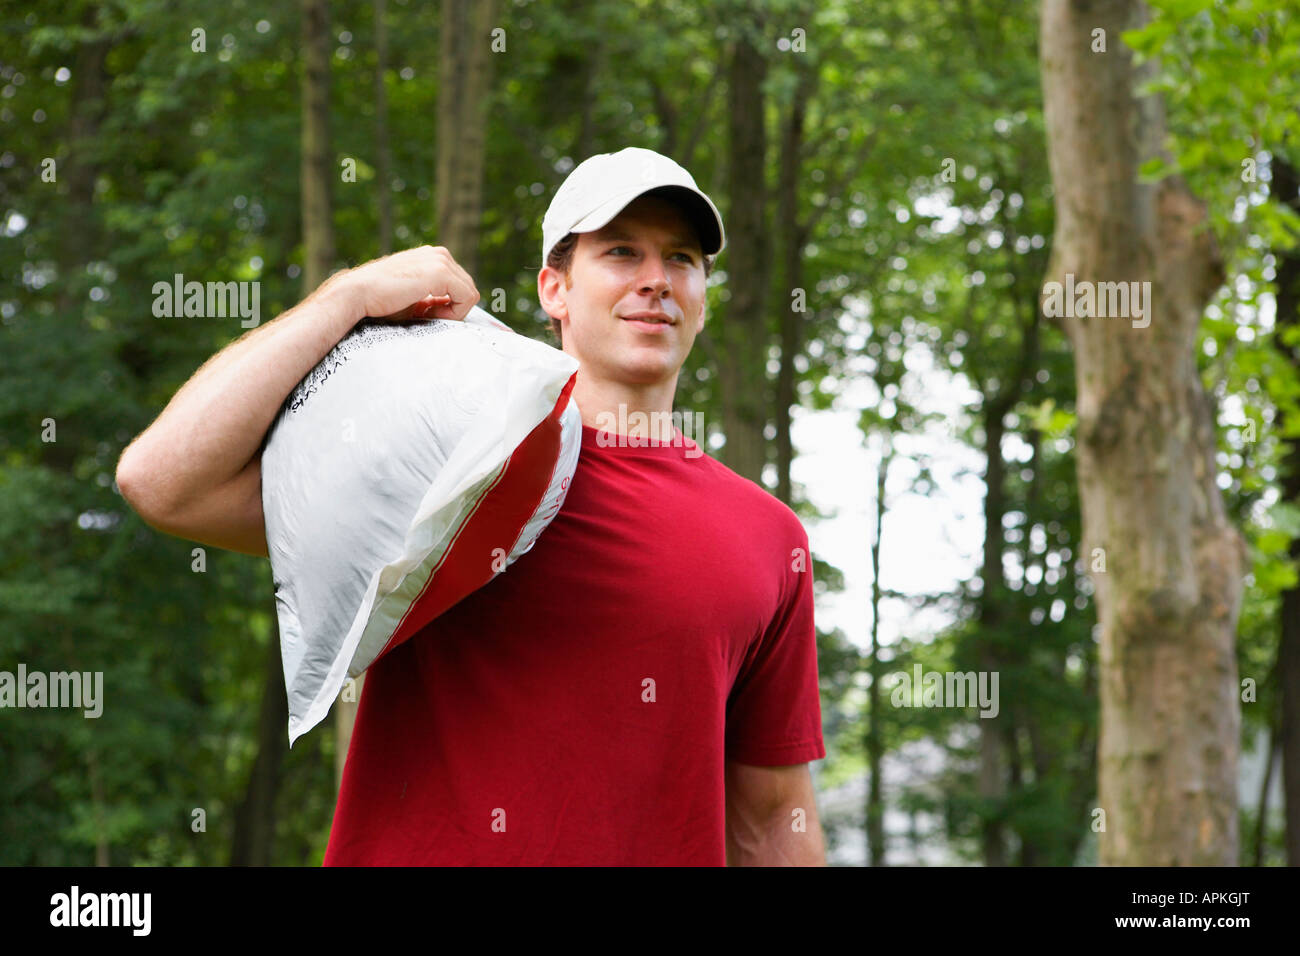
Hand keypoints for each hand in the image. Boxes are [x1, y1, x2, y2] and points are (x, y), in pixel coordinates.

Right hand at [332, 245, 479, 321]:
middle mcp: (440, 254)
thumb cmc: (381, 300)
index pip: (461, 285)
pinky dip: (454, 313)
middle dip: (453, 309)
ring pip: (471, 294)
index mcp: (433, 257)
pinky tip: (429, 315)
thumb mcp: (415, 298)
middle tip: (425, 317)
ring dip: (453, 312)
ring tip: (425, 315)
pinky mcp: (440, 272)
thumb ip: (435, 299)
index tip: (425, 313)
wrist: (358, 294)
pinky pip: (468, 298)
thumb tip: (453, 310)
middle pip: (469, 289)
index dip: (449, 306)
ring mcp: (441, 260)